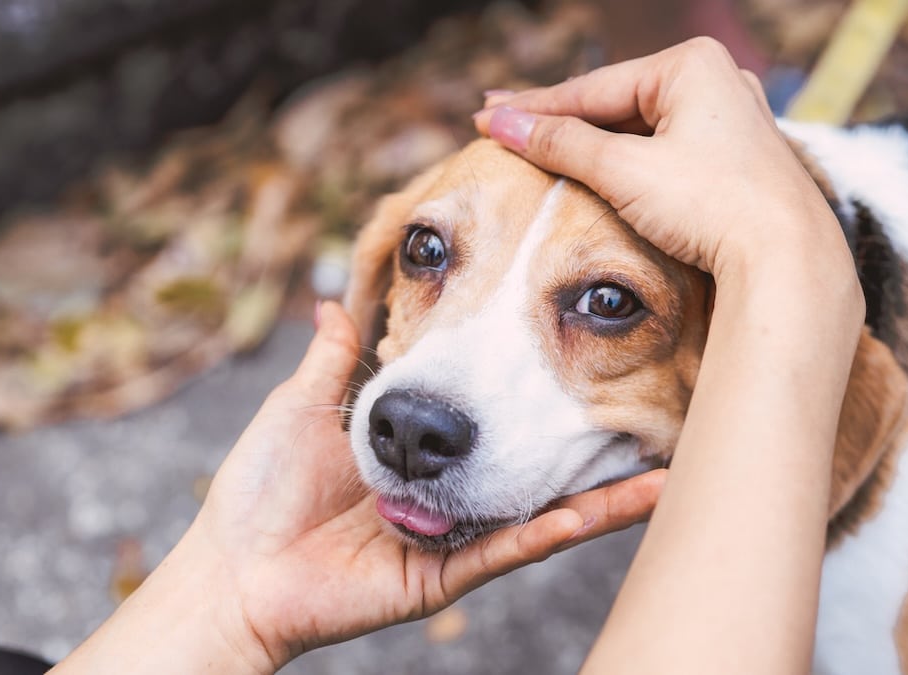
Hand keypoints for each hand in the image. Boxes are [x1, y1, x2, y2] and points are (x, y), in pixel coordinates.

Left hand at [56, 302, 664, 673]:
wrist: (236, 567)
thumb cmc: (261, 488)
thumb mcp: (308, 406)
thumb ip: (338, 358)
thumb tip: (336, 302)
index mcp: (421, 449)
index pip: (492, 411)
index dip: (535, 374)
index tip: (581, 325)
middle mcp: (451, 490)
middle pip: (534, 458)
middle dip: (590, 427)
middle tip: (654, 388)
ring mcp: (458, 532)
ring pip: (546, 505)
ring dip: (608, 483)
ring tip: (672, 453)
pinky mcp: (451, 570)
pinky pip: (518, 543)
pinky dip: (570, 523)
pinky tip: (621, 502)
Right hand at [473, 37, 850, 286]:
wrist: (787, 259)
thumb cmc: (712, 204)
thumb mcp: (624, 170)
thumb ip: (560, 143)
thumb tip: (503, 124)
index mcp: (692, 65)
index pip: (591, 88)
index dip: (532, 108)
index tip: (485, 118)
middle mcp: (716, 82)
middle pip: (614, 104)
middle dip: (557, 118)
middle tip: (502, 121)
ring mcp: (728, 121)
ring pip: (638, 128)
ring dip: (588, 141)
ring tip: (539, 145)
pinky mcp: (734, 160)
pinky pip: (662, 150)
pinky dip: (623, 160)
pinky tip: (595, 166)